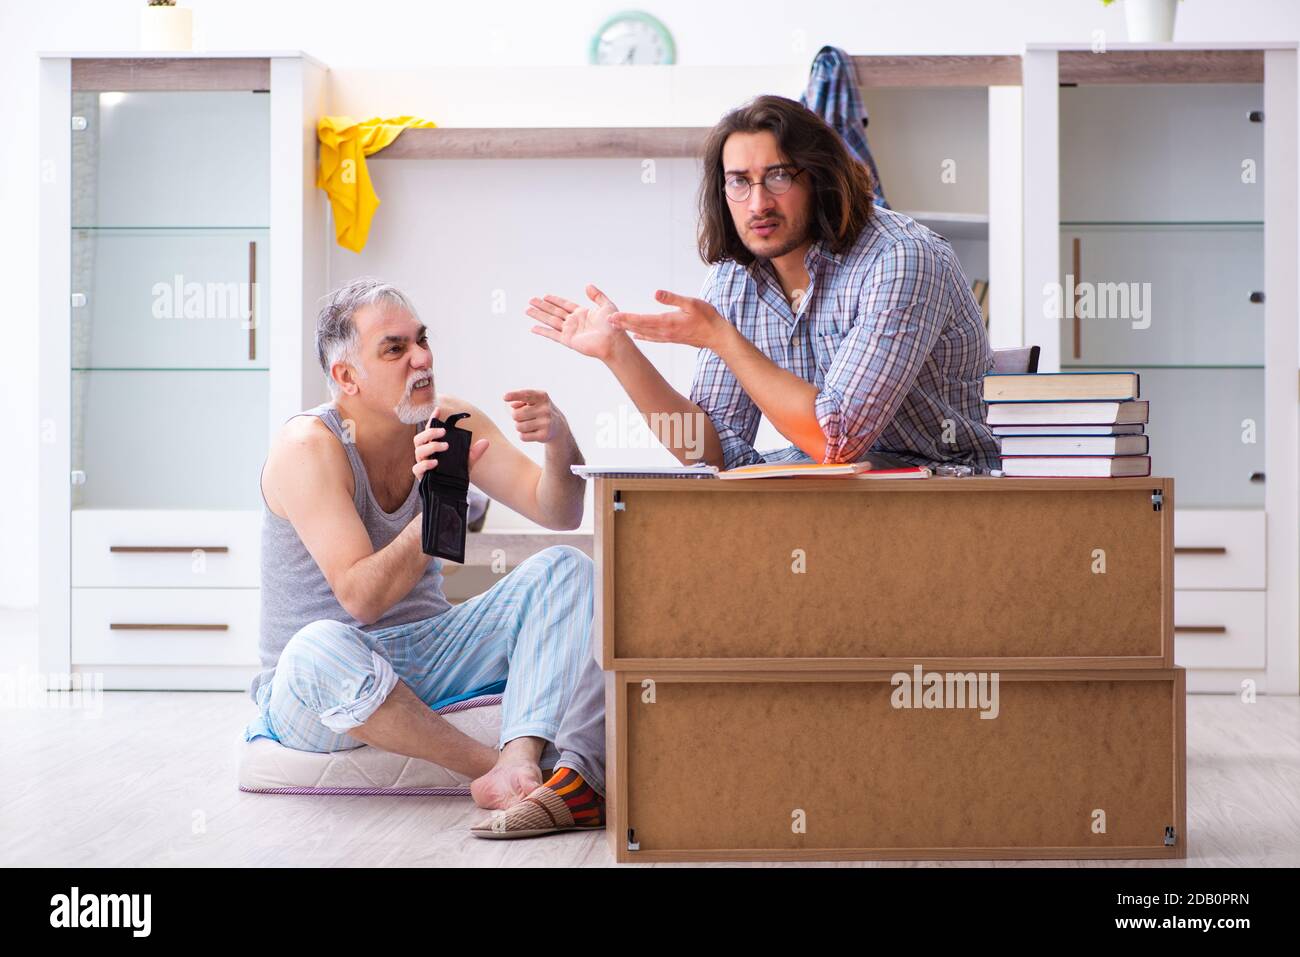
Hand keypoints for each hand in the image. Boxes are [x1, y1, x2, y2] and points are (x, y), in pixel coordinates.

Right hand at [412, 405, 489, 479]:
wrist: (453, 492)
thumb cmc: (456, 473)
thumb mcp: (468, 462)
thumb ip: (475, 452)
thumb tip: (485, 442)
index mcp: (434, 445)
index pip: (429, 430)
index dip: (432, 419)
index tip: (437, 410)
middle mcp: (425, 453)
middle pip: (419, 438)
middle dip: (430, 432)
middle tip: (444, 432)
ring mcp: (422, 464)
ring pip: (418, 451)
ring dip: (431, 446)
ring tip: (444, 447)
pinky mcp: (421, 476)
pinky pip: (417, 468)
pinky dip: (425, 464)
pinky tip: (435, 463)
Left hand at [504, 389, 566, 443]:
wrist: (558, 426)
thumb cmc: (540, 411)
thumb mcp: (533, 402)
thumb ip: (521, 400)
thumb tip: (512, 406)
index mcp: (542, 397)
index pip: (526, 395)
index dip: (515, 395)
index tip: (505, 397)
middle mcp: (545, 409)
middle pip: (516, 414)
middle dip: (516, 417)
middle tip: (525, 417)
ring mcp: (546, 423)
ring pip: (518, 426)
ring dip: (519, 426)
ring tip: (529, 424)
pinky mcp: (544, 435)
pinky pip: (523, 437)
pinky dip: (523, 435)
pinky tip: (532, 432)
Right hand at [526, 284, 627, 361]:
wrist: (613, 341)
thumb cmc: (613, 325)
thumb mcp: (606, 306)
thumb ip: (597, 295)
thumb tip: (587, 285)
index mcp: (582, 313)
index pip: (565, 305)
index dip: (555, 300)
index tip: (545, 296)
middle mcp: (574, 322)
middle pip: (554, 312)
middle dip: (542, 306)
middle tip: (531, 300)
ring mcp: (570, 331)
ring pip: (551, 321)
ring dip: (539, 315)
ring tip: (527, 310)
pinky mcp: (568, 340)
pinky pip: (553, 334)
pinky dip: (542, 331)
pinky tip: (533, 328)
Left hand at [609, 290, 726, 350]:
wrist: (717, 336)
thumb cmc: (707, 317)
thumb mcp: (691, 303)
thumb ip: (673, 298)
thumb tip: (656, 293)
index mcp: (667, 321)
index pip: (642, 319)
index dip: (627, 318)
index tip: (614, 316)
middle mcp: (665, 331)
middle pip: (639, 327)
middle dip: (623, 324)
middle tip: (608, 322)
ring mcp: (668, 336)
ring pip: (644, 333)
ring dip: (630, 329)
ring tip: (617, 327)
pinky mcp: (672, 338)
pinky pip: (653, 338)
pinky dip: (643, 336)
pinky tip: (636, 335)